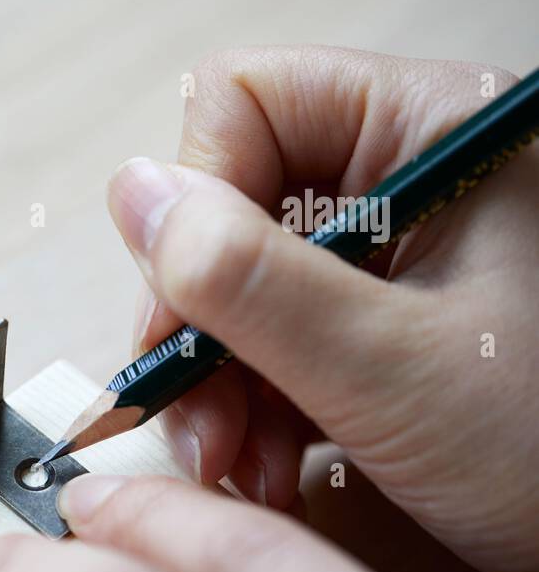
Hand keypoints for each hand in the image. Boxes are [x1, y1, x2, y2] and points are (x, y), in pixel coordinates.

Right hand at [107, 47, 538, 571]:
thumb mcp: (391, 368)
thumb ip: (252, 280)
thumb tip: (134, 193)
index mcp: (436, 130)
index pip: (250, 105)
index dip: (193, 207)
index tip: (178, 324)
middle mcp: (408, 175)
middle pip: (232, 204)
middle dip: (201, 327)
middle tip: (199, 424)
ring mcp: (394, 252)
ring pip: (240, 283)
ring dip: (218, 384)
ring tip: (236, 466)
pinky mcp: (380, 320)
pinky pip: (273, 337)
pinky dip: (253, 407)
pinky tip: (265, 466)